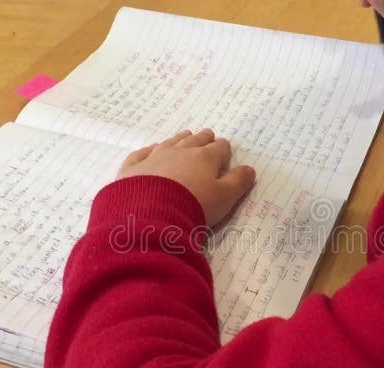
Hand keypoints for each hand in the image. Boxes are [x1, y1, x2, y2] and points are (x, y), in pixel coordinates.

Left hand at [117, 129, 255, 225]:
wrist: (151, 214)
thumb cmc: (194, 205)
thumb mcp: (225, 198)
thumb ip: (238, 182)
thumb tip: (249, 169)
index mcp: (205, 158)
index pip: (219, 148)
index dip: (224, 150)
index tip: (224, 153)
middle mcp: (180, 152)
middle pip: (195, 140)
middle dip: (203, 139)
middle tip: (207, 137)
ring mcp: (155, 157)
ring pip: (171, 142)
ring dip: (180, 139)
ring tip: (185, 136)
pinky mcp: (133, 167)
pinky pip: (143, 153)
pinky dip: (150, 150)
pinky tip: (151, 150)